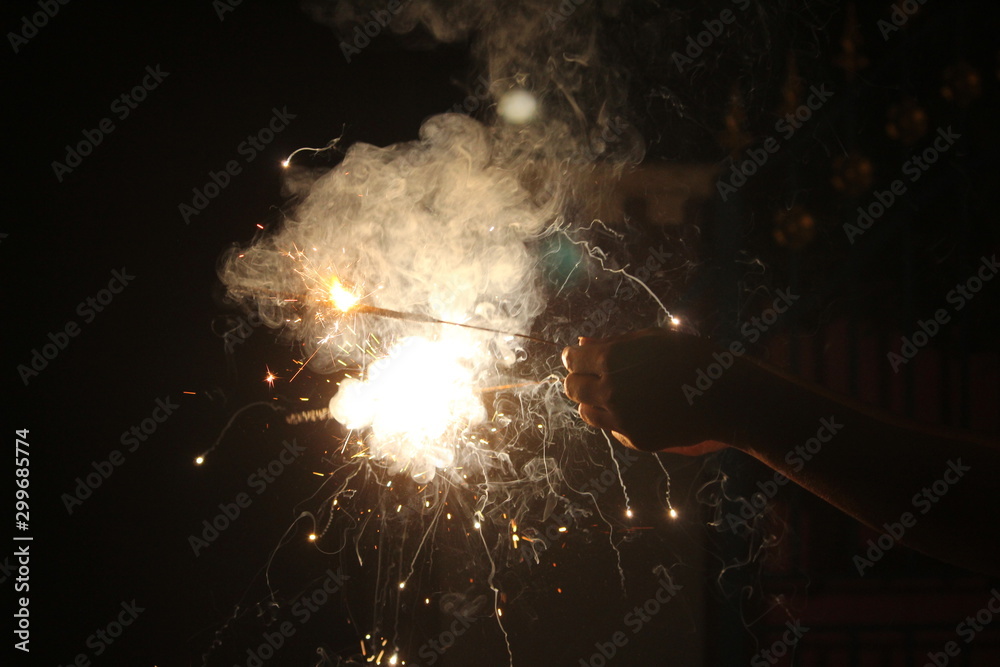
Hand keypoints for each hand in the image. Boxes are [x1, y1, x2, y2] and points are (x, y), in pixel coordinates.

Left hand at [561, 328, 731, 453]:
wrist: (724, 396)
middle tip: (595, 374)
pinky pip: (611, 428)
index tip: (581, 357)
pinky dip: (616, 418)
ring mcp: (622, 419)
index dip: (574, 357)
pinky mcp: (635, 439)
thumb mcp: (650, 340)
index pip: (571, 360)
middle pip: (572, 388)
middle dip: (579, 379)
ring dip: (593, 400)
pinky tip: (638, 407)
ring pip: (586, 412)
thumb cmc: (690, 357)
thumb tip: (582, 343)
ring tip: (617, 392)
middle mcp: (610, 391)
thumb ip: (612, 343)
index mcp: (611, 360)